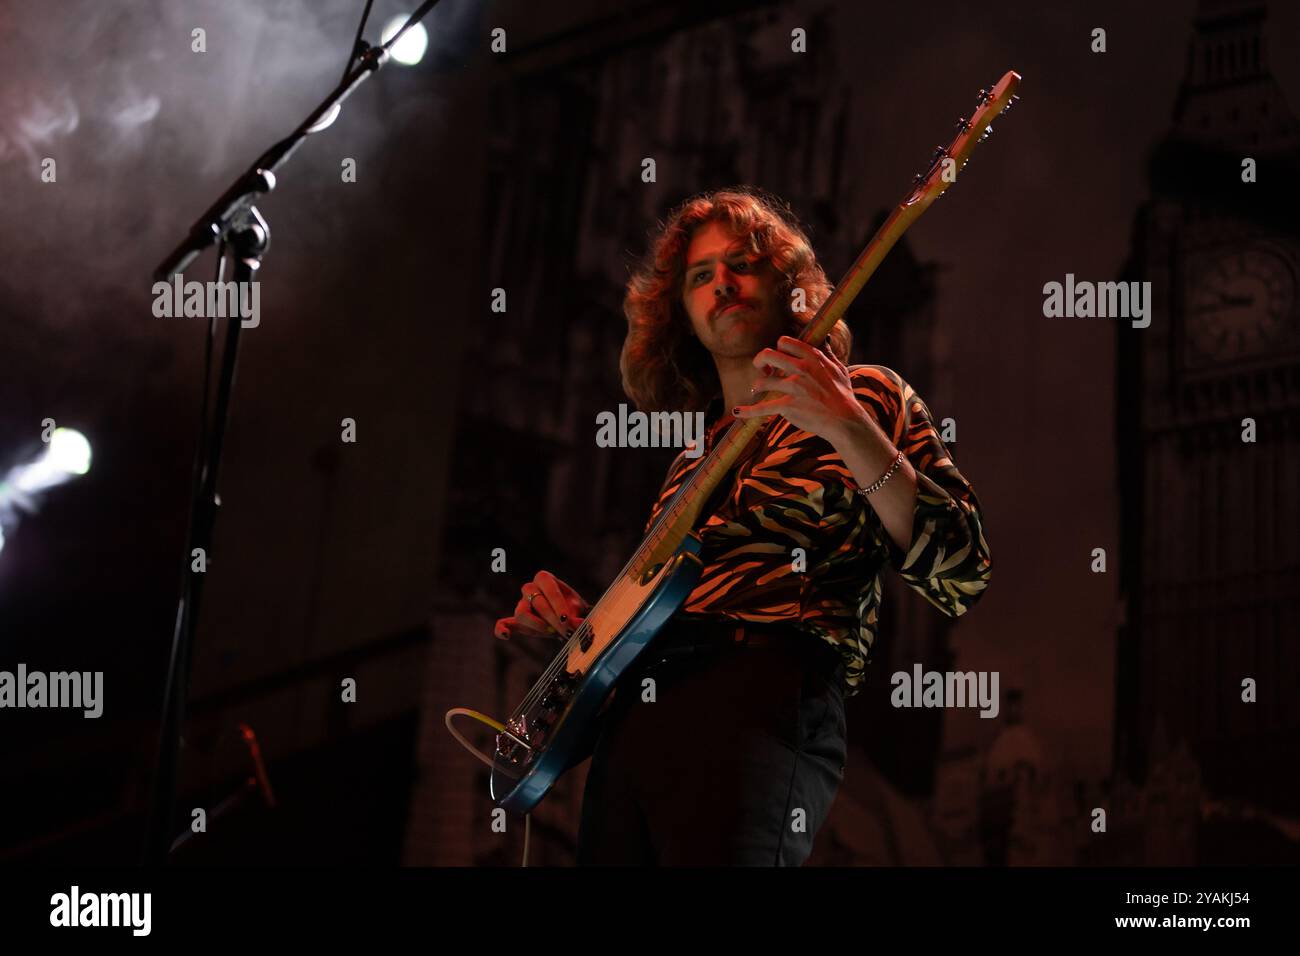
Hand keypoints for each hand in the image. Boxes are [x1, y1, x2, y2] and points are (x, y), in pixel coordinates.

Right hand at [493, 570, 590, 640]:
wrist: (569, 618)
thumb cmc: (572, 609)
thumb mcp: (578, 610)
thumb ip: (577, 617)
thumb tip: (575, 624)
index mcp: (545, 579)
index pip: (549, 589)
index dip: (558, 605)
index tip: (567, 620)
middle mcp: (530, 588)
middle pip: (537, 602)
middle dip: (552, 618)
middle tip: (566, 631)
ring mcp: (522, 604)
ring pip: (521, 613)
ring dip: (537, 624)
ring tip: (551, 631)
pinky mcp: (517, 621)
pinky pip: (504, 623)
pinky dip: (502, 629)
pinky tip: (506, 636)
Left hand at [733, 335, 870, 445]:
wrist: (845, 420)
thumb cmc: (843, 395)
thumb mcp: (839, 369)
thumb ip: (828, 352)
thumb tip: (824, 337)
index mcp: (812, 357)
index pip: (785, 342)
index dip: (778, 347)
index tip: (777, 356)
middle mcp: (801, 369)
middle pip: (768, 355)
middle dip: (760, 360)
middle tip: (760, 367)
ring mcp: (794, 388)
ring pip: (763, 381)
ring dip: (757, 385)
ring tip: (757, 389)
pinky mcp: (788, 406)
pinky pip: (763, 408)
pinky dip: (748, 411)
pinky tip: (737, 411)